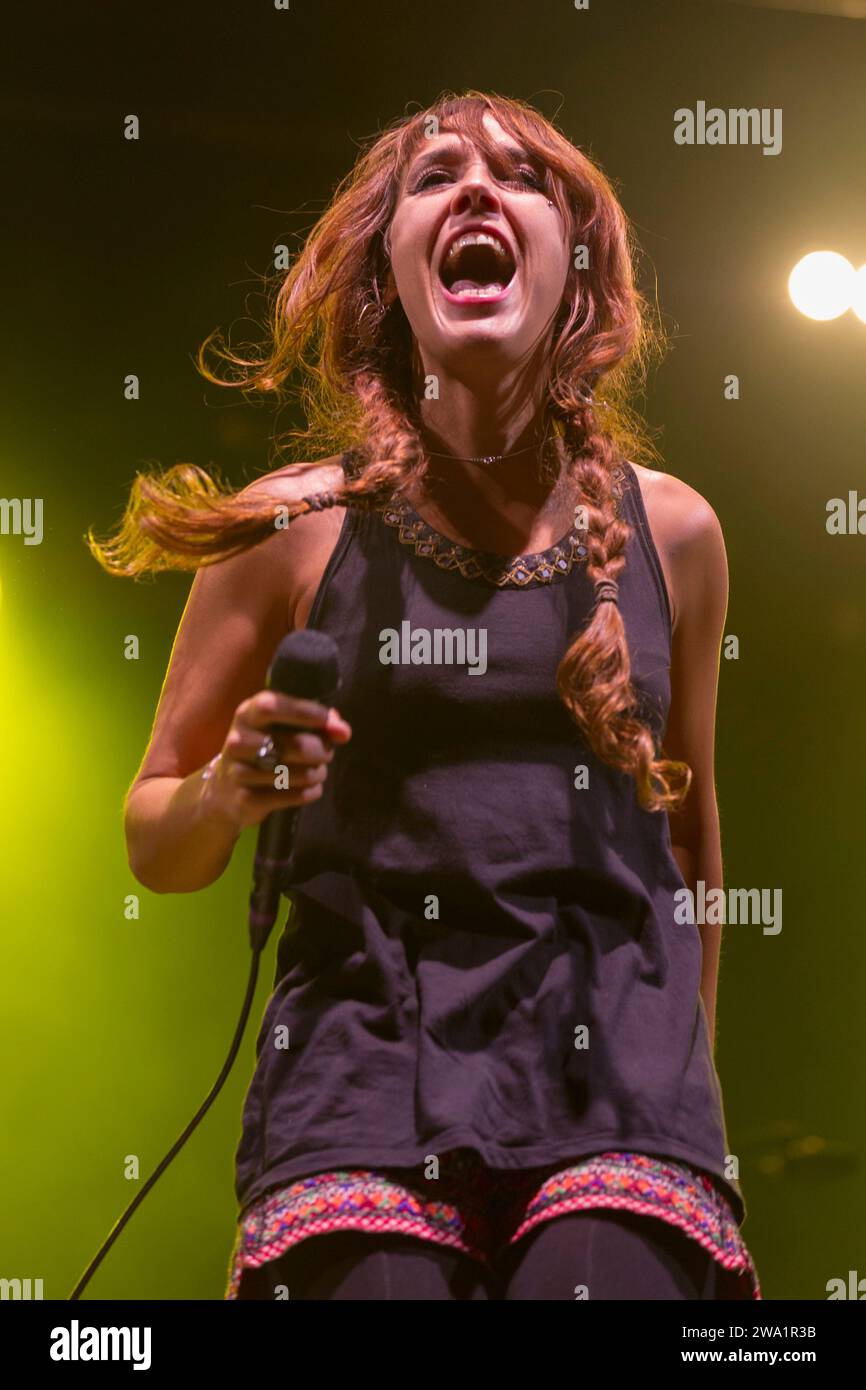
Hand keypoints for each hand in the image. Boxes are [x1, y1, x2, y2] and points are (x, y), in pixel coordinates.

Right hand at [199, 690, 351, 830]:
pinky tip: (310, 789)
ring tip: (317, 773)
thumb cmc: (264, 749)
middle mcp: (238, 740)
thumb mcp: (282, 727)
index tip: (327, 721)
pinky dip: (309, 793)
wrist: (225, 790)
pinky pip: (291, 796)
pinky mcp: (245, 799)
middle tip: (327, 754)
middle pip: (295, 745)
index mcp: (248, 714)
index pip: (273, 706)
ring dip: (317, 774)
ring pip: (297, 774)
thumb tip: (343, 731)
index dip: (305, 712)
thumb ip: (317, 722)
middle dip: (320, 751)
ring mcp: (238, 771)